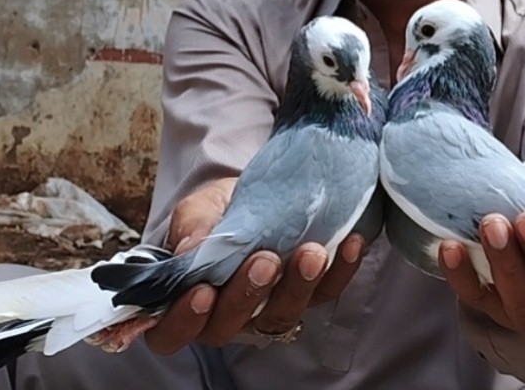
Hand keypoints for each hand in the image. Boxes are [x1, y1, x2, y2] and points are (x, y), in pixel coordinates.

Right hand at [143, 178, 368, 354]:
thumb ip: (191, 227)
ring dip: (299, 286)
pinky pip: (327, 291)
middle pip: (230, 327)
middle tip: (264, 261)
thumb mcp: (197, 209)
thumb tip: (191, 248)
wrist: (255, 192)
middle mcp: (227, 316)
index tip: (202, 291)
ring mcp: (270, 308)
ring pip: (282, 314)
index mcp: (187, 303)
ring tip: (310, 253)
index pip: (172, 332)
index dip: (184, 320)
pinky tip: (351, 243)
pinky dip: (341, 269)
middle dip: (248, 295)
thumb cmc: (216, 211)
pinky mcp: (310, 294)